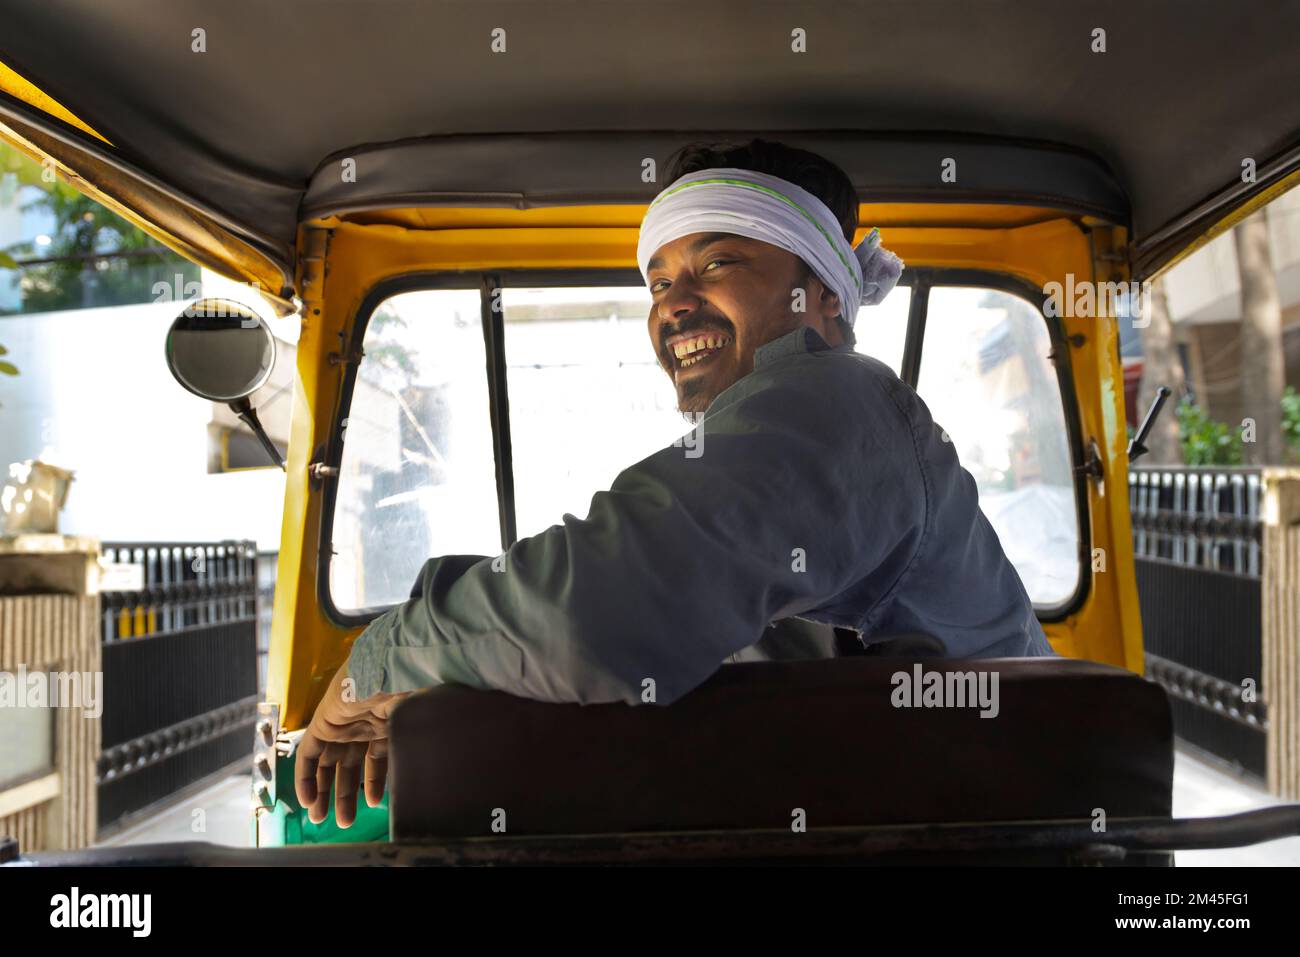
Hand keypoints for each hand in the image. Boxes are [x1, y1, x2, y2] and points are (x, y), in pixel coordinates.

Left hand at [294, 663, 411, 827]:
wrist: (394, 665)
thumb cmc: (417, 690)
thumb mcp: (424, 722)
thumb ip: (427, 742)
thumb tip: (449, 758)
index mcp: (388, 721)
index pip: (376, 756)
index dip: (374, 781)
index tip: (373, 804)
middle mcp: (364, 722)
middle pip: (350, 764)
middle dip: (345, 794)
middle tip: (344, 821)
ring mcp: (344, 721)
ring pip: (329, 763)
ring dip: (325, 791)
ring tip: (323, 819)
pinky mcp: (324, 721)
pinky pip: (309, 753)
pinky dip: (306, 777)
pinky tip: (308, 801)